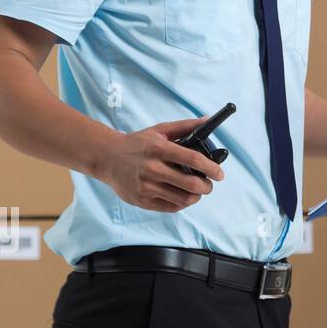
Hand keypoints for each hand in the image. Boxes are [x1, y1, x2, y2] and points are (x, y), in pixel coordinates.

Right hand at [93, 117, 223, 212]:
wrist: (107, 158)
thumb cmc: (137, 143)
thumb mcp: (160, 130)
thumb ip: (185, 126)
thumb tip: (208, 120)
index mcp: (159, 149)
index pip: (193, 160)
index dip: (211, 168)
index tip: (219, 174)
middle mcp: (152, 169)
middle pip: (190, 184)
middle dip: (207, 186)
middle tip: (209, 184)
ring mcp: (146, 187)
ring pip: (182, 199)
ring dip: (196, 196)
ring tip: (198, 191)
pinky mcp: (141, 200)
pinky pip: (170, 207)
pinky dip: (182, 203)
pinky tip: (183, 196)